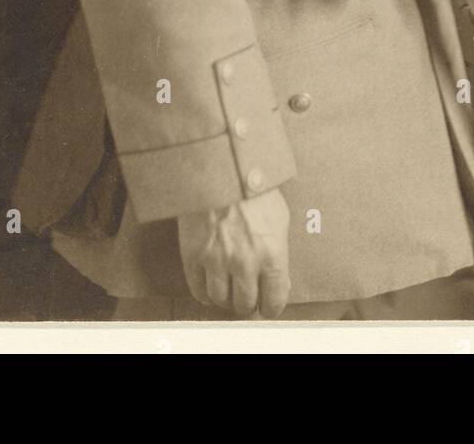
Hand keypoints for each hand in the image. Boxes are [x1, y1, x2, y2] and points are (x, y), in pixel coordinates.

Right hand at [177, 188, 290, 318]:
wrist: (221, 167)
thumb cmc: (253, 188)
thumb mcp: (279, 217)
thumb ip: (278, 250)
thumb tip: (279, 276)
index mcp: (272, 254)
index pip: (274, 300)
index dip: (271, 307)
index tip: (267, 306)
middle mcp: (245, 263)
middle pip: (245, 304)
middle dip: (248, 304)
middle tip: (247, 298)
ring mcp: (217, 260)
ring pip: (221, 300)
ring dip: (226, 299)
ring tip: (229, 291)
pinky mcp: (194, 255)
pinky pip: (197, 289)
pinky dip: (204, 293)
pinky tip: (209, 287)